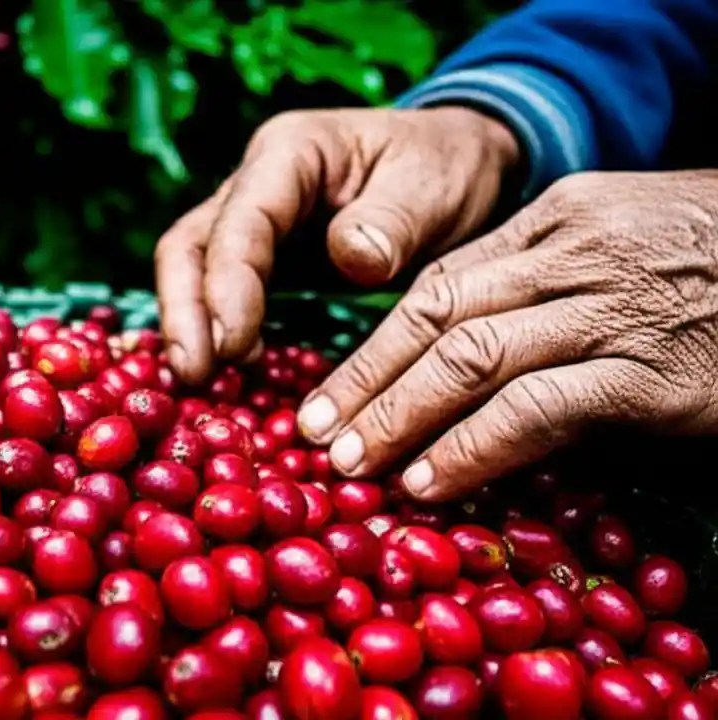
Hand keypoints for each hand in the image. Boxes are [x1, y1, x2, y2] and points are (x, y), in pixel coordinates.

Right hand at [155, 106, 520, 383]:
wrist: (455, 163)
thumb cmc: (446, 167)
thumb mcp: (435, 186)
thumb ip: (393, 220)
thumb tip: (350, 259)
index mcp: (293, 152)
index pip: (242, 220)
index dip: (228, 284)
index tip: (233, 344)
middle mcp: (254, 182)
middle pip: (191, 245)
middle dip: (184, 311)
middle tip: (192, 376)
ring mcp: (250, 221)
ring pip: (192, 270)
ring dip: (189, 328)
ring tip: (199, 385)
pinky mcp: (260, 259)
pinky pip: (219, 295)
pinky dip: (214, 335)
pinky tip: (226, 381)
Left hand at [298, 170, 717, 500]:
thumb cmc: (708, 265)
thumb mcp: (616, 248)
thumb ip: (537, 287)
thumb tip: (451, 359)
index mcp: (551, 221)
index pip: (434, 286)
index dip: (370, 348)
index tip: (323, 397)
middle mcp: (570, 255)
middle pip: (436, 319)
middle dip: (365, 384)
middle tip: (313, 438)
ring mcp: (612, 310)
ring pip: (472, 359)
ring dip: (402, 419)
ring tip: (354, 467)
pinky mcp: (653, 373)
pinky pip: (539, 408)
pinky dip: (476, 446)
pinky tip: (433, 481)